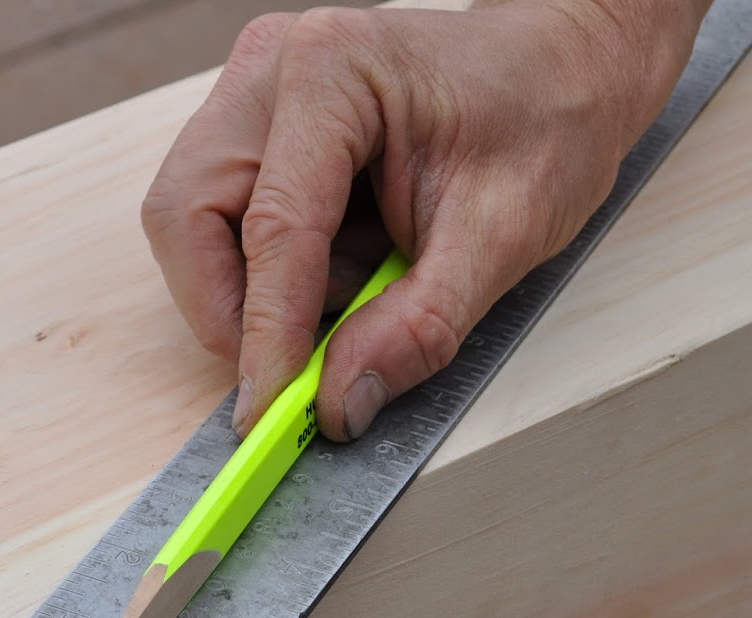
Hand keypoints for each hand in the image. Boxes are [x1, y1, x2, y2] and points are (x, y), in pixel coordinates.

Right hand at [141, 0, 708, 438]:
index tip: (267, 415)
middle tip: (301, 366)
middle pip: (190, 218)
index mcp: (335, 72)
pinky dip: (268, 270)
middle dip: (236, 311)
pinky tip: (343, 260)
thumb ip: (419, 326)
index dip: (265, 334)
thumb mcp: (504, 238)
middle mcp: (274, 68)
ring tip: (356, 284)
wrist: (561, 71)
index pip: (272, 228)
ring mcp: (254, 92)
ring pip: (192, 223)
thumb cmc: (544, 123)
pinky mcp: (255, 125)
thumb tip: (340, 403)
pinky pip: (219, 219)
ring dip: (255, 289)